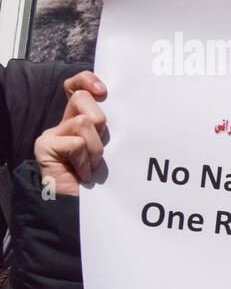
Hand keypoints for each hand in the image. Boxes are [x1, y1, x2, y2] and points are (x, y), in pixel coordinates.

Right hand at [33, 72, 107, 196]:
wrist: (82, 208)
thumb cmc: (102, 180)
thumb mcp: (112, 149)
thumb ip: (111, 128)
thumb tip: (126, 105)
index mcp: (80, 120)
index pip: (77, 88)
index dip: (86, 80)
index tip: (103, 90)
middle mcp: (64, 123)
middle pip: (83, 100)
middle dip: (101, 123)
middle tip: (99, 150)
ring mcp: (52, 134)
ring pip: (84, 122)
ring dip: (95, 149)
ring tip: (91, 166)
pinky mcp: (45, 146)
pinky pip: (76, 143)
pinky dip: (85, 161)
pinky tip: (82, 173)